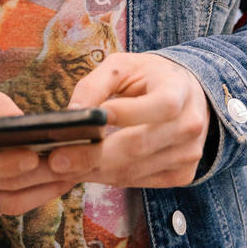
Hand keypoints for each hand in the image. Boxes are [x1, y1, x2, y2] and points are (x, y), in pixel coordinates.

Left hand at [41, 52, 212, 188]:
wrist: (187, 95)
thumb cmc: (149, 77)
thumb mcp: (122, 66)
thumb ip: (96, 84)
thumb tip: (72, 113)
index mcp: (179, 91)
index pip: (158, 106)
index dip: (123, 114)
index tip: (85, 122)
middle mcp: (189, 125)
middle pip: (139, 146)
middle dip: (94, 156)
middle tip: (57, 160)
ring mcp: (188, 154)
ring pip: (134, 170)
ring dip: (95, 172)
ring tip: (63, 168)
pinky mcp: (181, 174)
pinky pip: (138, 181)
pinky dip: (109, 178)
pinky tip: (86, 171)